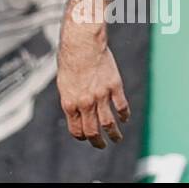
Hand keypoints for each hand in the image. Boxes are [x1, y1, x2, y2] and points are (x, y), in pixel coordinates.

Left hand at [57, 21, 129, 148]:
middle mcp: (85, 102)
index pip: (76, 130)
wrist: (81, 42)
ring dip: (114, 135)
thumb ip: (71, 99)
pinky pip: (121, 107)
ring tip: (117, 139)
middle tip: (101, 145)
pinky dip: (124, 116)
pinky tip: (124, 118)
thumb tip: (76, 113)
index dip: (82, 136)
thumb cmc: (70, 59)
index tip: (86, 137)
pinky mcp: (114, 87)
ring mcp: (100, 95)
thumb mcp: (64, 82)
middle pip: (92, 131)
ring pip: (109, 124)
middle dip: (97, 142)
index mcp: (70, 102)